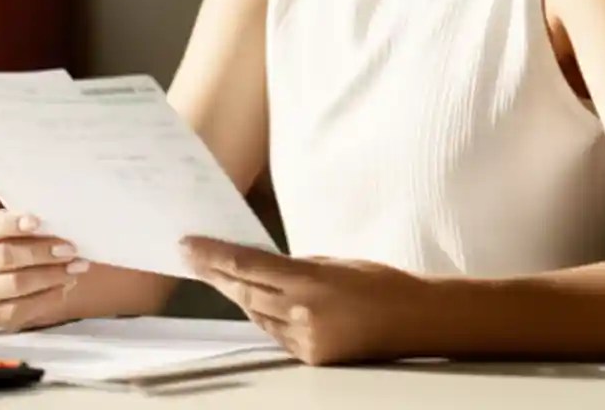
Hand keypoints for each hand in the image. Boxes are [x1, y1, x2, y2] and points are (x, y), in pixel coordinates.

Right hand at [0, 209, 90, 329]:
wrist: (48, 274)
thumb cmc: (40, 243)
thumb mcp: (39, 227)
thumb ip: (43, 223)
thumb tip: (62, 222)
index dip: (13, 224)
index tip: (37, 222)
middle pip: (4, 256)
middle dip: (40, 252)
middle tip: (69, 249)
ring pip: (15, 283)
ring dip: (50, 275)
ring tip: (74, 268)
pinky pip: (21, 309)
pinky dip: (48, 297)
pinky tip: (66, 286)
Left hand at [180, 237, 432, 364]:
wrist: (418, 321)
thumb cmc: (380, 282)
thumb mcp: (333, 262)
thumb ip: (292, 267)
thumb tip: (256, 266)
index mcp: (309, 281)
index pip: (246, 266)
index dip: (212, 256)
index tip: (187, 245)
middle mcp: (303, 313)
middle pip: (243, 291)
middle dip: (214, 273)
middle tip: (189, 256)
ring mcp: (306, 340)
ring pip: (256, 314)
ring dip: (236, 294)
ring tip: (215, 274)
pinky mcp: (311, 359)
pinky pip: (275, 334)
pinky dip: (263, 316)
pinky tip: (253, 301)